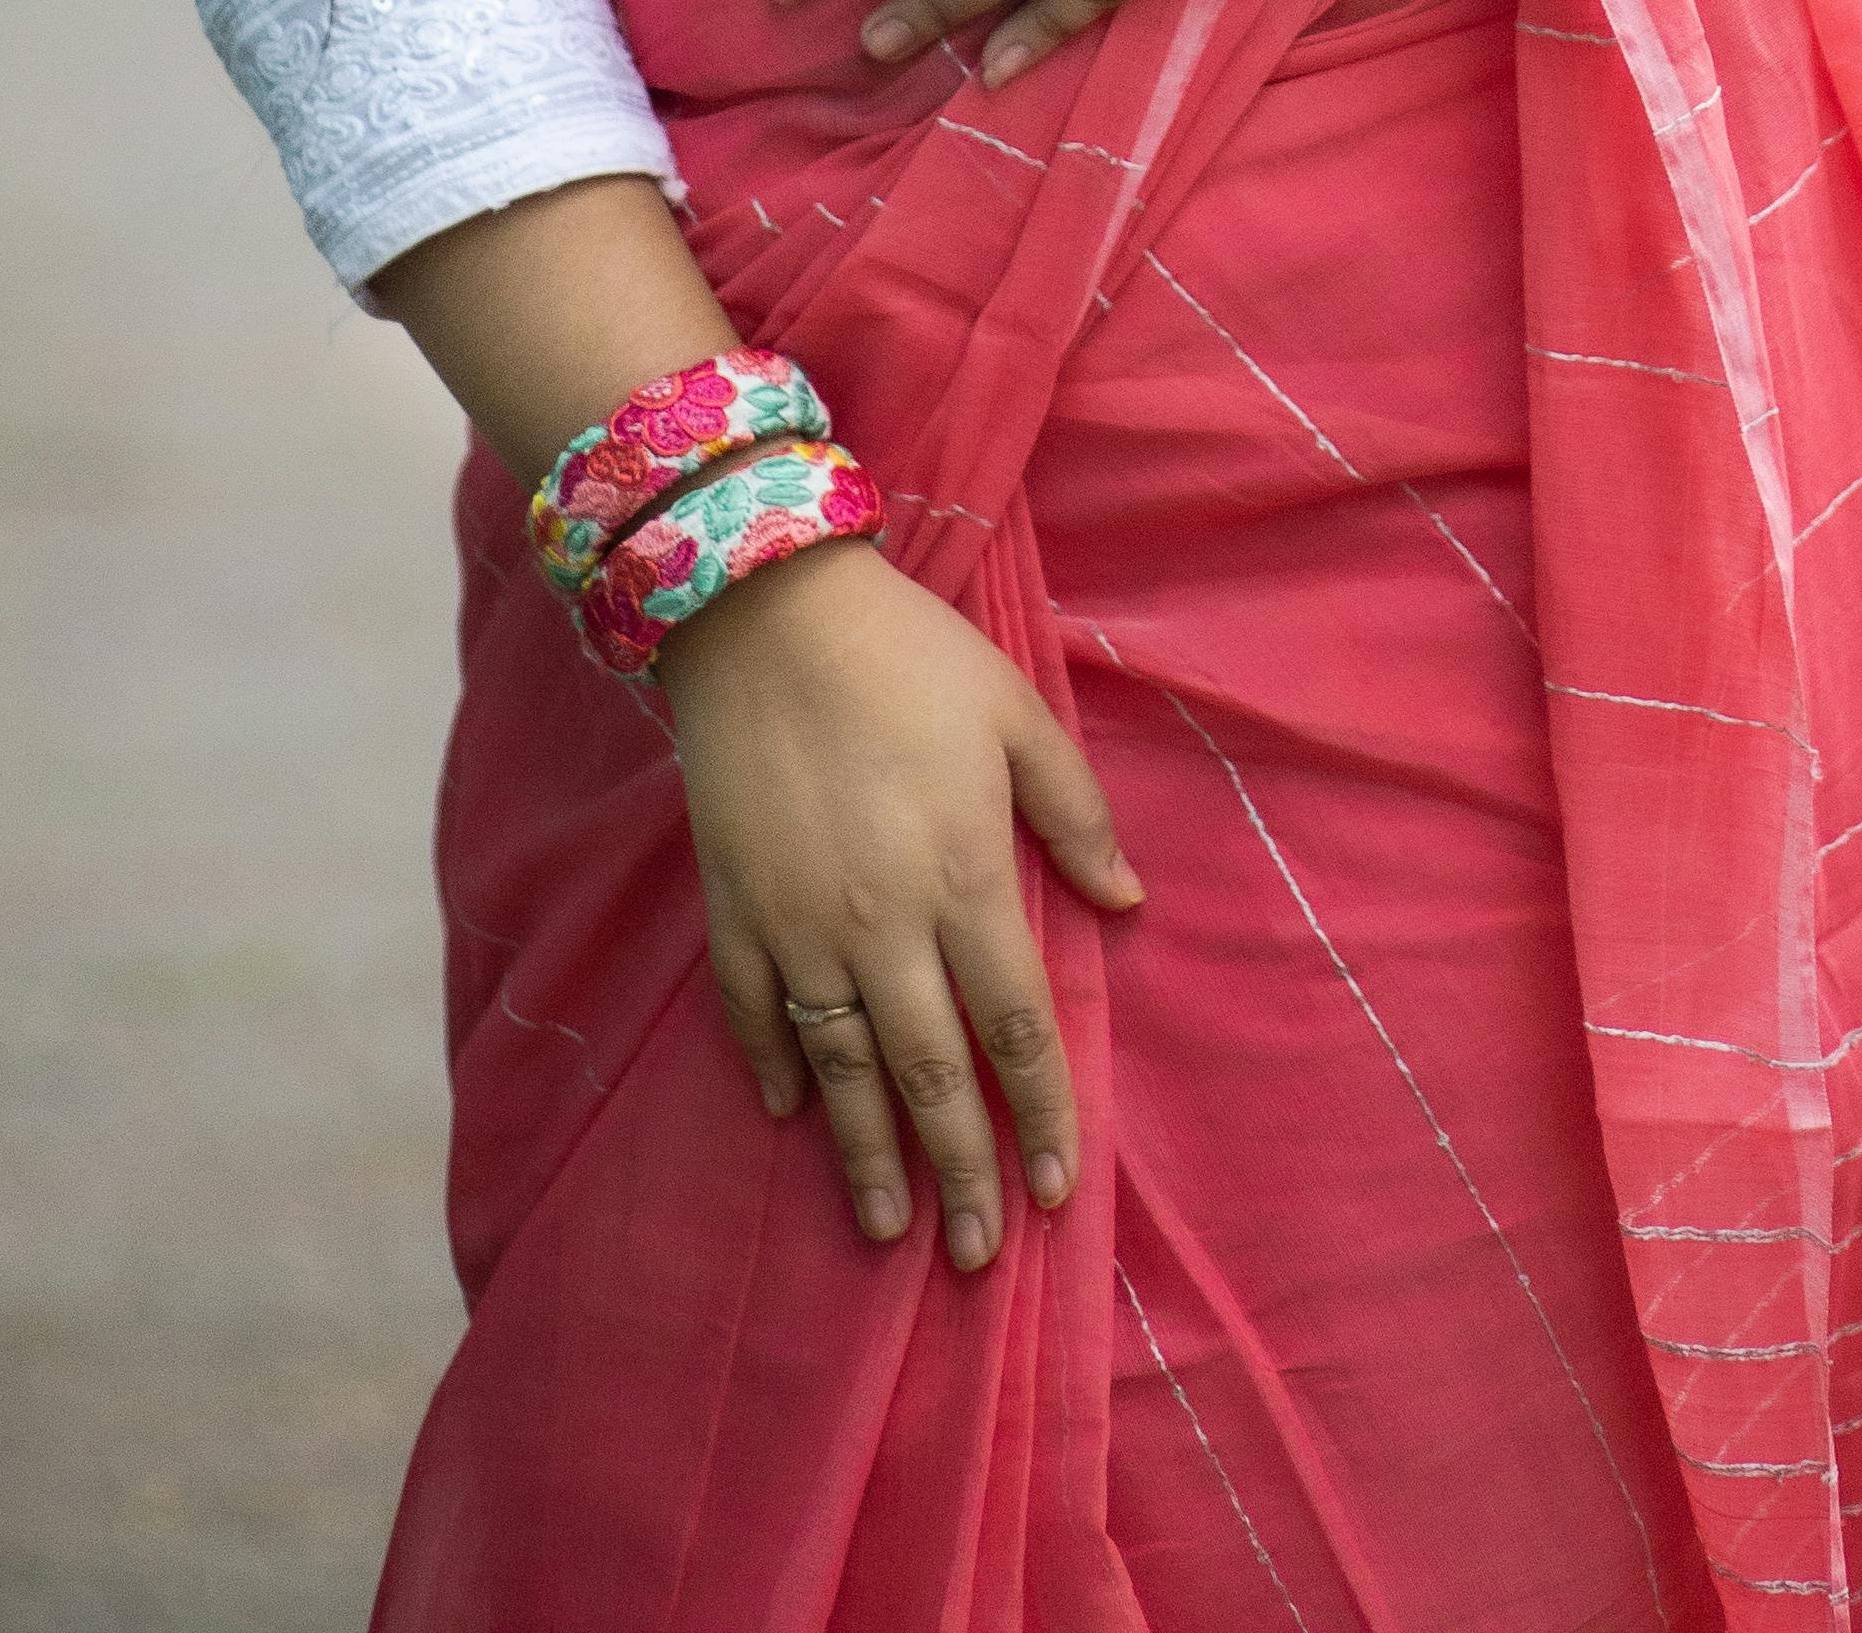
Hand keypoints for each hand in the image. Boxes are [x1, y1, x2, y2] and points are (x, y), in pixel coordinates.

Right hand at [666, 533, 1142, 1268]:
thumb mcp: (1016, 712)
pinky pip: (753, 1011)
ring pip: (841, 1067)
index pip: (1014, 1026)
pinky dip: (773, 1068)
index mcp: (962, 877)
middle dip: (961, 1170)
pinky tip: (793, 1116)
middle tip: (975, 1255)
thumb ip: (1074, 815)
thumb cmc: (908, 655)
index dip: (1040, 1113)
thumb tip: (1128, 904)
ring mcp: (799, 924)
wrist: (764, 607)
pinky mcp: (734, 906)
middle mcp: (882, 924)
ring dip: (866, 1154)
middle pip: (929, 1074)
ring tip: (889, 1227)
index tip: (1057, 1192)